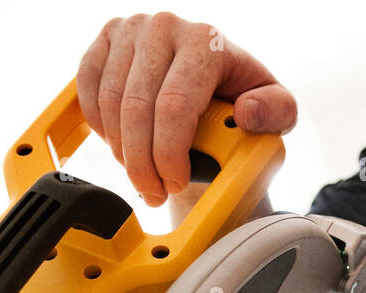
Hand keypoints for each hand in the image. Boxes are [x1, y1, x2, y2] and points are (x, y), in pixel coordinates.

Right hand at [77, 12, 296, 205]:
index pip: (174, 106)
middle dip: (141, 163)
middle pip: (136, 108)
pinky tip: (121, 146)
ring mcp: (131, 30)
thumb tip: (248, 113)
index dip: (167, 154)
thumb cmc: (245, 97)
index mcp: (205, 42)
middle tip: (154, 192)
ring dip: (121, 151)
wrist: (213, 83)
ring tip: (142, 175)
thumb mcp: (278, 110)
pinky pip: (87, 90)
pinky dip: (99, 127)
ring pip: (108, 104)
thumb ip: (277, 113)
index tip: (173, 183)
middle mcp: (165, 27)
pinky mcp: (105, 40)